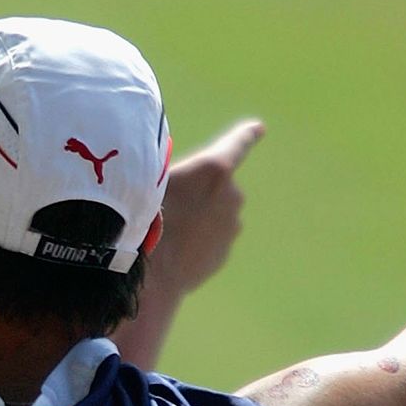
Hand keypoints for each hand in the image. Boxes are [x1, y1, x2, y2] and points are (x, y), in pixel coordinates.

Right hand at [153, 119, 264, 295]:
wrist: (155, 276)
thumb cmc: (146, 220)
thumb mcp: (153, 180)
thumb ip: (175, 168)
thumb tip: (183, 170)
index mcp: (215, 169)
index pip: (237, 144)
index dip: (246, 134)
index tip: (259, 129)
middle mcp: (232, 196)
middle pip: (217, 185)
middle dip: (200, 191)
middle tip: (170, 205)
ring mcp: (232, 226)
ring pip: (215, 213)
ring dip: (198, 217)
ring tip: (169, 230)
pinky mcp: (225, 251)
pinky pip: (211, 238)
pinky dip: (197, 240)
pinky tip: (176, 249)